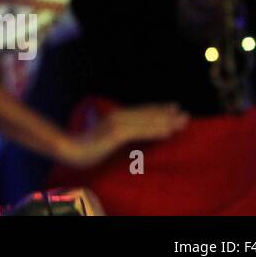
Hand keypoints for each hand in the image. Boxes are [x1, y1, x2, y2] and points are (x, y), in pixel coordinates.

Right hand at [57, 102, 188, 168]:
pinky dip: (154, 131)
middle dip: (166, 113)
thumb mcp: (105, 137)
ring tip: (181, 122)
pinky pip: (139, 132)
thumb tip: (129, 134)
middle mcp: (117, 116)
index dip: (158, 108)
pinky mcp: (115, 135)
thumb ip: (117, 132)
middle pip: (146, 114)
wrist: (70, 149)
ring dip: (165, 121)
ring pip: (145, 121)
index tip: (175, 107)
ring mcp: (116, 125)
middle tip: (186, 114)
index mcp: (115, 116)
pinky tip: (167, 132)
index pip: (141, 111)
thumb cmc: (86, 145)